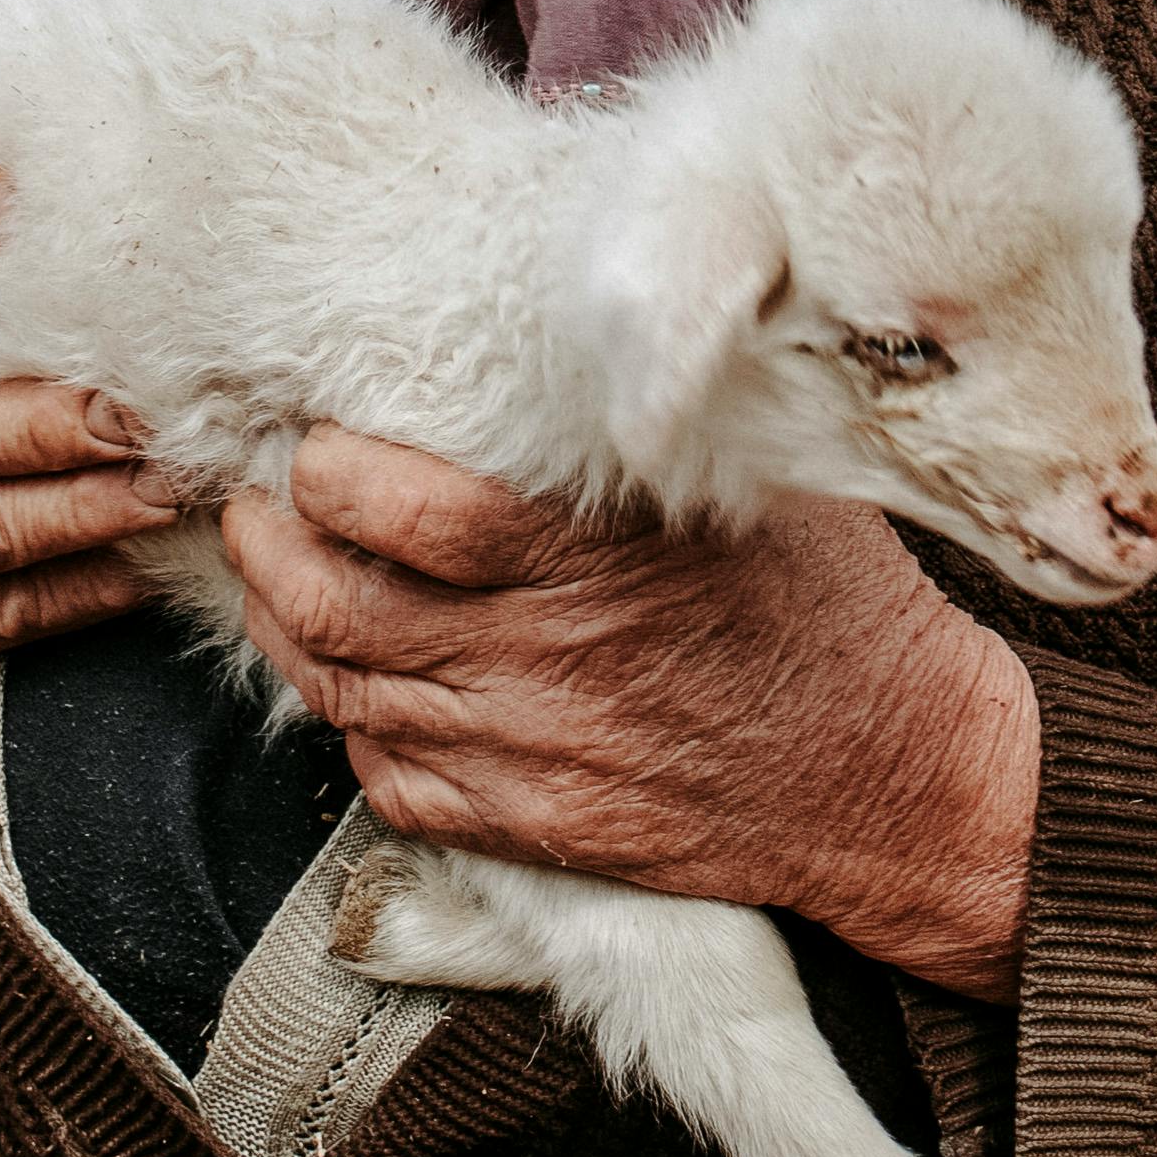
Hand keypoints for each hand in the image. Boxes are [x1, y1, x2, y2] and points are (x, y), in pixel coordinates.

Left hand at [223, 434, 1041, 1000]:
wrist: (900, 779)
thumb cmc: (840, 608)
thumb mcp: (769, 477)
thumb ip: (658, 418)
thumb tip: (588, 327)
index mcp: (593, 563)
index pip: (399, 511)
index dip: (327, 471)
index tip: (317, 442)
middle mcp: (544, 666)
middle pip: (335, 608)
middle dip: (266, 548)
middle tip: (256, 505)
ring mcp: (533, 759)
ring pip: (346, 695)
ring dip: (290, 633)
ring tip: (280, 579)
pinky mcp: (539, 829)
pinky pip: (394, 783)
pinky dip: (355, 727)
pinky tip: (363, 682)